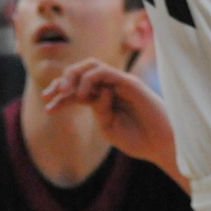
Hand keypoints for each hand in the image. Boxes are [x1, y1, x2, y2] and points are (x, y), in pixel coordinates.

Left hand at [43, 60, 169, 164]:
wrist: (162, 145)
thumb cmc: (138, 138)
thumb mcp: (108, 127)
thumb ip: (97, 111)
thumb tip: (86, 95)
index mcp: (104, 99)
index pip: (77, 89)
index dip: (60, 95)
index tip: (48, 107)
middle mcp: (111, 87)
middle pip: (82, 71)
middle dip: (62, 80)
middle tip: (50, 95)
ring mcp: (120, 83)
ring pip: (92, 66)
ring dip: (74, 76)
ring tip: (65, 91)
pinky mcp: (130, 83)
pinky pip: (106, 72)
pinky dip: (91, 80)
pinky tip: (84, 95)